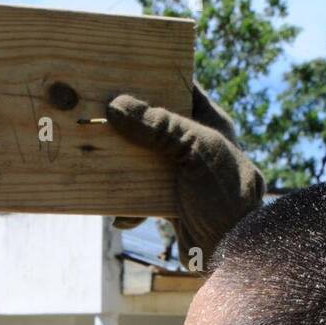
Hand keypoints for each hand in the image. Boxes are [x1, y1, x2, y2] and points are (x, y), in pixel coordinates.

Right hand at [107, 84, 263, 268]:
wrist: (232, 256)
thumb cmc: (226, 198)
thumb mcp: (197, 152)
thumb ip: (160, 127)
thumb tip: (116, 105)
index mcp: (210, 123)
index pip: (179, 87)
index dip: (151, 76)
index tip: (118, 68)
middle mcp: (194, 145)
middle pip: (151, 122)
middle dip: (124, 121)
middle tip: (93, 110)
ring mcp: (180, 174)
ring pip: (141, 158)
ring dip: (120, 163)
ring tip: (95, 159)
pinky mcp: (168, 202)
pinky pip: (138, 194)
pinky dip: (126, 204)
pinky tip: (120, 216)